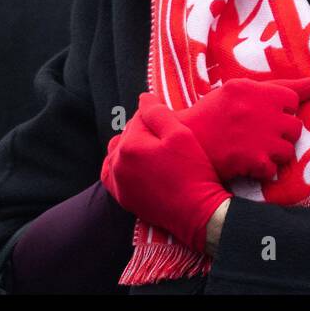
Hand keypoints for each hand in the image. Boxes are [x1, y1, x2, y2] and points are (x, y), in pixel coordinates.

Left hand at [101, 95, 230, 252]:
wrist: (198, 213)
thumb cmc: (192, 171)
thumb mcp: (180, 134)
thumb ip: (157, 113)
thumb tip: (142, 97)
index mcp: (130, 145)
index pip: (138, 119)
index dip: (156, 118)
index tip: (171, 123)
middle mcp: (118, 163)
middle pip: (127, 135)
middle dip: (142, 132)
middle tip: (164, 138)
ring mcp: (118, 183)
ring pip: (117, 154)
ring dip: (129, 148)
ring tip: (151, 151)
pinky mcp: (123, 198)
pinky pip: (111, 176)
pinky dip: (119, 167)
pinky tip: (134, 166)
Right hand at [177, 77, 309, 180]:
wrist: (183, 144)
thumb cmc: (211, 116)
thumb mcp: (237, 90)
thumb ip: (277, 86)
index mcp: (252, 88)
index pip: (290, 99)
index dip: (279, 110)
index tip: (263, 116)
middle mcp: (259, 109)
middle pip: (294, 127)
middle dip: (280, 134)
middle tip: (258, 136)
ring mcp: (259, 136)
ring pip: (288, 150)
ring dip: (274, 153)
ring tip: (253, 151)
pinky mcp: (254, 160)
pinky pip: (274, 169)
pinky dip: (263, 170)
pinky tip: (247, 164)